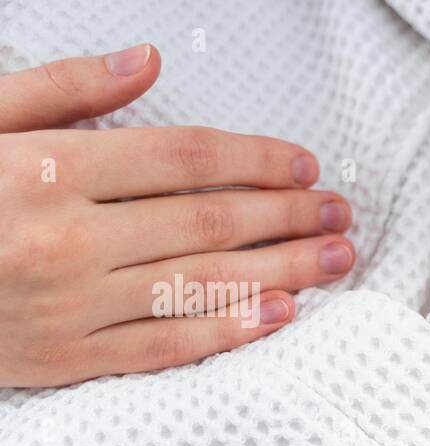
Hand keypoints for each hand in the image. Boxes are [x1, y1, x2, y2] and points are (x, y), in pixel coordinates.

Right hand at [0, 45, 355, 386]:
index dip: (256, 161)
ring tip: (336, 259)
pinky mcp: (66, 360)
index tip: (304, 165)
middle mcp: (68, 240)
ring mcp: (70, 306)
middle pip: (210, 223)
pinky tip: (281, 316)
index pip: (184, 159)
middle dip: (289, 217)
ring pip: (202, 286)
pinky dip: (229, 332)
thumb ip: (62, 90)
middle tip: (341, 214)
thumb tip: (147, 62)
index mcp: (47, 170)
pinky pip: (166, 347)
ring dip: (283, 272)